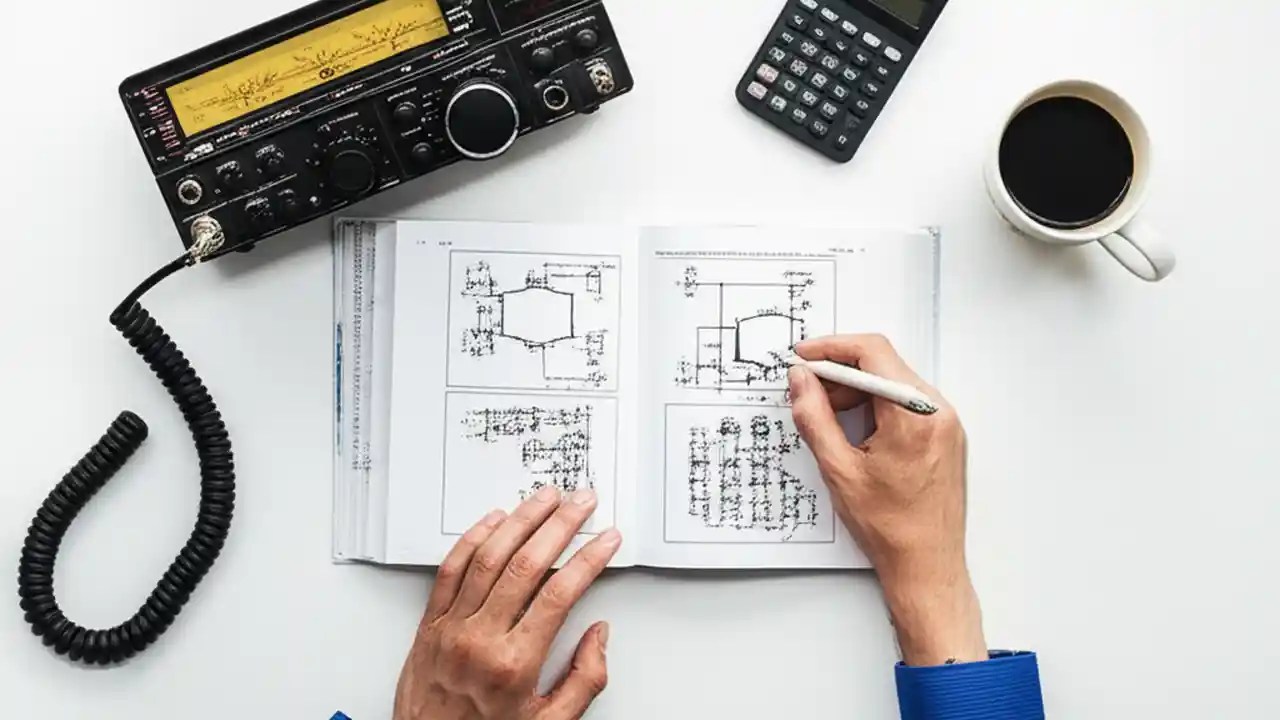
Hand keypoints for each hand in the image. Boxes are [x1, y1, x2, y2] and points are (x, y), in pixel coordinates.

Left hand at [394, 486, 621, 719]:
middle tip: (581, 503)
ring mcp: (451, 627)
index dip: (588, 560)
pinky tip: (494, 520)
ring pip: (488, 558)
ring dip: (520, 521)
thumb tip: (599, 635)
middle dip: (559, 526)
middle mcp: (480, 639)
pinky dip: (473, 539)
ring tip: (544, 499)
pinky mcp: (429, 623)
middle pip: (526, 565)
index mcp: (514, 665)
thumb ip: (583, 681)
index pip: (559, 595)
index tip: (607, 540)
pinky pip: (450, 569)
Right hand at [788, 334, 986, 665]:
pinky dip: (877, 407)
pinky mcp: (946, 436)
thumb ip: (815, 417)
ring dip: (857, 392)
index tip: (804, 357)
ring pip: (893, 384)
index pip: (872, 353)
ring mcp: (946, 423)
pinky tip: (855, 432)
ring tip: (829, 421)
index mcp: (915, 416)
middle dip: (840, 375)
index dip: (831, 348)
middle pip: (883, 366)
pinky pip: (908, 403)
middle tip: (808, 395)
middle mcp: (938, 412)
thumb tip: (801, 381)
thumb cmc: (890, 527)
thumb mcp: (839, 469)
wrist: (927, 565)